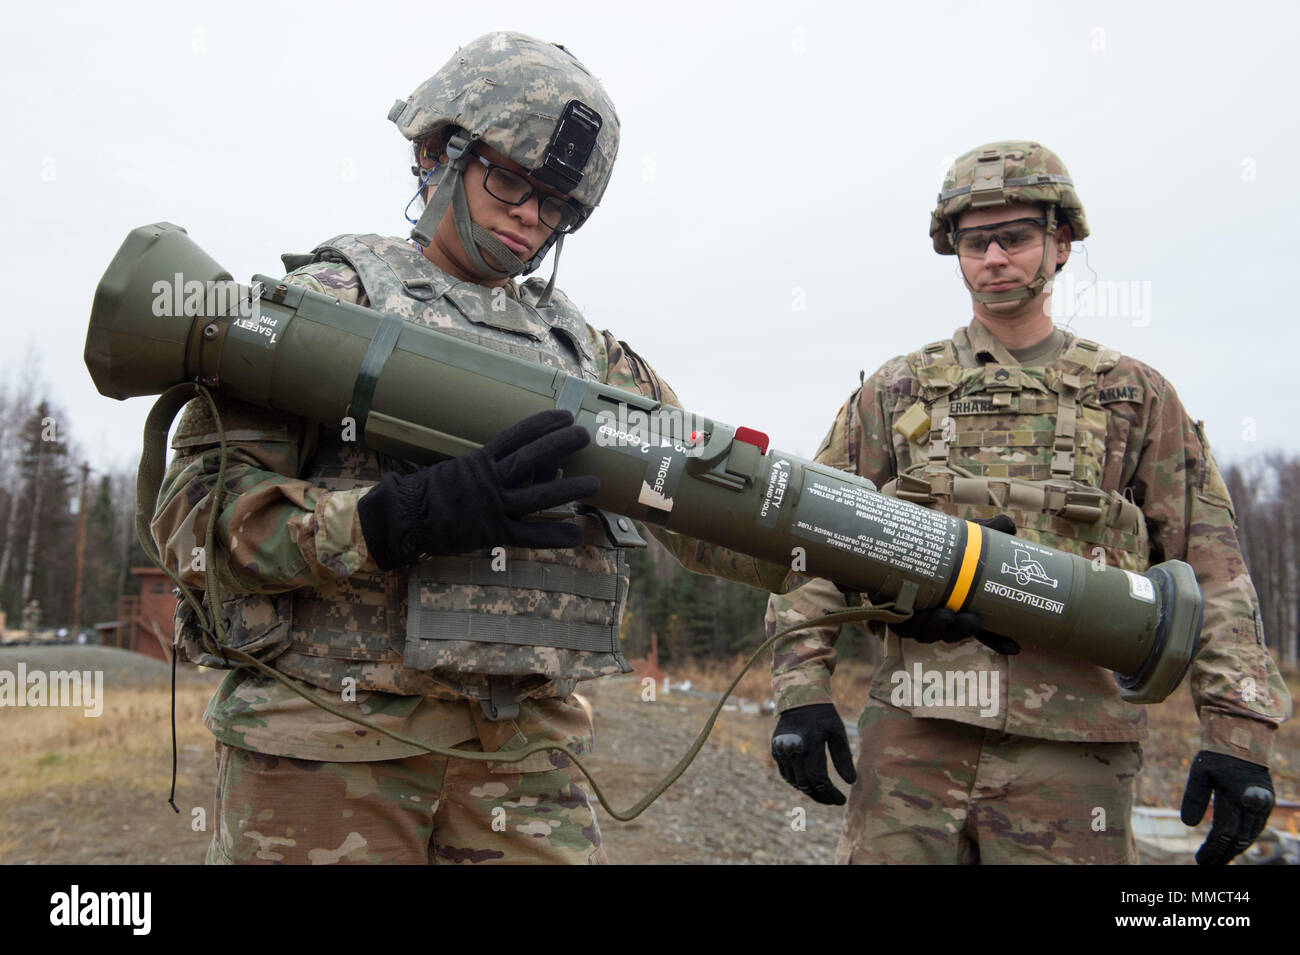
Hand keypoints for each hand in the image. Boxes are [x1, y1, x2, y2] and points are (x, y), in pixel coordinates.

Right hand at [358, 409, 598, 569]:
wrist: (403, 519)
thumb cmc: (427, 494)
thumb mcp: (454, 470)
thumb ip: (482, 468)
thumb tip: (509, 463)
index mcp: (479, 462)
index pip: (516, 436)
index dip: (542, 424)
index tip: (564, 414)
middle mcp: (488, 481)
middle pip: (531, 458)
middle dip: (560, 445)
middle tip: (584, 434)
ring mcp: (492, 508)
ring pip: (537, 496)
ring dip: (568, 489)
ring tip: (594, 483)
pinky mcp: (492, 533)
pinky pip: (528, 535)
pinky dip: (552, 535)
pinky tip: (575, 534)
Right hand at [771, 703, 856, 805]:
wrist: (798, 699)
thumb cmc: (822, 715)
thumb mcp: (837, 733)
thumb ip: (843, 758)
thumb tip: (850, 782)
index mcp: (809, 746)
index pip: (819, 779)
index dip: (830, 794)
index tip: (842, 800)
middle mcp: (792, 751)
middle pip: (806, 784)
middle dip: (821, 796)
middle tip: (833, 801)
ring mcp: (781, 751)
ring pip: (794, 781)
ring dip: (808, 791)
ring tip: (823, 795)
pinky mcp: (776, 750)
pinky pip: (785, 774)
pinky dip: (796, 782)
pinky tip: (808, 785)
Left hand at [889, 514, 1020, 653]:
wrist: (900, 537)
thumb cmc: (940, 541)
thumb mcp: (966, 537)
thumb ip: (989, 532)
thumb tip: (1010, 526)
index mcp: (961, 605)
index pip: (983, 630)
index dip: (999, 641)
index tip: (1014, 647)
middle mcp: (939, 614)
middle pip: (950, 634)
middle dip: (960, 632)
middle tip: (970, 619)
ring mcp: (915, 613)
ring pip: (924, 632)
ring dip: (934, 629)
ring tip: (944, 615)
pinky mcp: (890, 606)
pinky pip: (897, 623)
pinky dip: (905, 622)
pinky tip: (913, 614)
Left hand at [1180, 750, 1274, 864]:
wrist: (1243, 739)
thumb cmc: (1217, 755)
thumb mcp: (1200, 772)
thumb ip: (1194, 797)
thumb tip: (1188, 825)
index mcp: (1237, 798)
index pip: (1224, 833)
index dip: (1212, 850)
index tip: (1199, 861)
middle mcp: (1254, 804)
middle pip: (1238, 840)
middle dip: (1222, 855)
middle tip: (1206, 866)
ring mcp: (1263, 805)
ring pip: (1250, 836)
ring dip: (1233, 850)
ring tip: (1217, 860)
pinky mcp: (1266, 804)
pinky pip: (1256, 829)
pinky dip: (1243, 840)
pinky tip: (1230, 847)